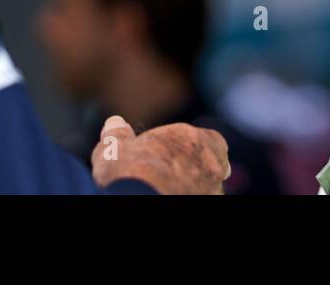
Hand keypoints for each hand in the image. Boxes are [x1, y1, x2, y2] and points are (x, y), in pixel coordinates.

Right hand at [91, 115, 229, 193]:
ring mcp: (212, 190)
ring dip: (198, 188)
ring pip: (212, 187)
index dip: (199, 146)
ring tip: (173, 191)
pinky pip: (204, 200)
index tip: (184, 153)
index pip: (212, 139)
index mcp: (191, 138)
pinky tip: (175, 200)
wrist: (140, 201)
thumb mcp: (114, 148)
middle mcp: (209, 163)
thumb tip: (114, 123)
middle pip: (216, 165)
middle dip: (201, 169)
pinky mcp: (210, 206)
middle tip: (179, 176)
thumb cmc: (130, 173)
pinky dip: (193, 199)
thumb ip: (118, 134)